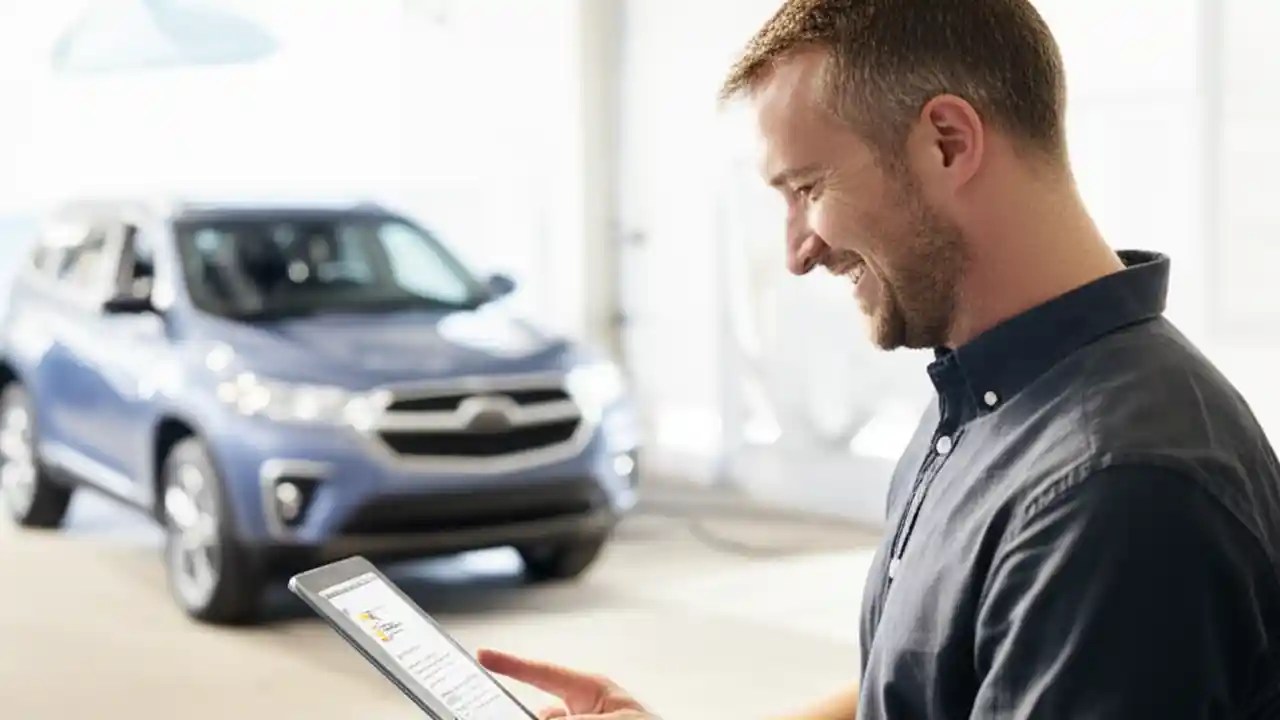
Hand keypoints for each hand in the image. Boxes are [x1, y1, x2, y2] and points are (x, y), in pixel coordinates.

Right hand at [477, 648, 656, 719]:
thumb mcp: (613, 719)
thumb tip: (544, 716)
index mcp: (590, 690)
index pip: (542, 672)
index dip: (511, 663)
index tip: (483, 655)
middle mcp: (580, 709)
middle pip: (537, 710)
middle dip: (520, 710)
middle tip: (500, 708)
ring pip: (543, 719)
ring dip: (533, 715)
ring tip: (514, 710)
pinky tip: (535, 718)